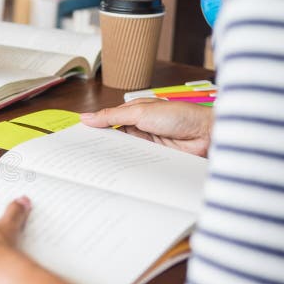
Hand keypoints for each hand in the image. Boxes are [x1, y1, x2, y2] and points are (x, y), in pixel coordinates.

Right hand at [81, 98, 212, 156]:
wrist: (207, 135)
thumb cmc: (180, 115)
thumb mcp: (140, 111)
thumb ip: (112, 116)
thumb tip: (86, 117)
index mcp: (134, 112)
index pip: (108, 121)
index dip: (93, 129)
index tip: (77, 138)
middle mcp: (139, 128)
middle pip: (114, 138)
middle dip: (101, 146)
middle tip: (81, 156)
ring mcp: (147, 144)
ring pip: (123, 152)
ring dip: (114, 157)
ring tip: (94, 166)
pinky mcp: (153, 158)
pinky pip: (136, 162)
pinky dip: (128, 166)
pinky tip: (116, 171)